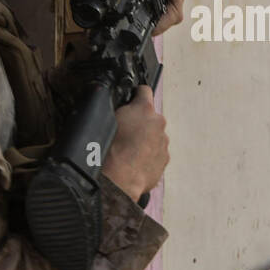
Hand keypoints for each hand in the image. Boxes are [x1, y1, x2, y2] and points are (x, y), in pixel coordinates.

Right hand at [102, 86, 168, 203]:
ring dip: (144, 140)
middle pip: (150, 117)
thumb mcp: (106, 119)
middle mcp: (158, 123)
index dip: (136, 94)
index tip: (133, 98)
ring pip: (154, 136)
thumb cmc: (110, 150)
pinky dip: (147, 155)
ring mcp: (163, 142)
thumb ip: (119, 110)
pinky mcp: (164, 159)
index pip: (144, 90)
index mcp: (144, 109)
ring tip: (127, 151)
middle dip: (139, 122)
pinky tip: (133, 162)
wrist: (119, 179)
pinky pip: (156, 153)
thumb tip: (119, 109)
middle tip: (124, 133)